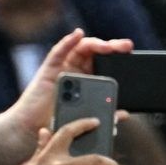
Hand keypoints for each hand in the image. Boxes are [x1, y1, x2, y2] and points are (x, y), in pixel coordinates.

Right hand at [4, 30, 132, 140]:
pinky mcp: (48, 69)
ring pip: (81, 49)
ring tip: (106, 46)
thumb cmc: (59, 123)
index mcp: (90, 79)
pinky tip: (78, 35)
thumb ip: (104, 115)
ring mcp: (63, 68)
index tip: (131, 54)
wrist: (33, 129)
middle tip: (125, 47)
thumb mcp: (87, 119)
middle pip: (96, 53)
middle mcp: (77, 70)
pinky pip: (58, 52)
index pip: (106, 62)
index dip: (118, 56)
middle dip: (112, 47)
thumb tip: (124, 114)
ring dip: (95, 43)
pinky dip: (68, 41)